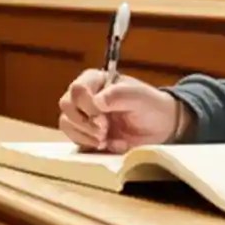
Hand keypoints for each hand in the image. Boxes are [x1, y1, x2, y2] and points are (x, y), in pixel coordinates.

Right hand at [58, 69, 183, 152]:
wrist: (158, 127)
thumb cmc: (149, 105)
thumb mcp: (139, 96)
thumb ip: (118, 95)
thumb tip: (96, 102)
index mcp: (95, 80)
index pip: (78, 89)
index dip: (87, 105)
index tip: (104, 116)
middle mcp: (85, 96)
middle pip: (66, 105)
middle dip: (85, 121)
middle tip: (104, 129)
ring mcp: (82, 115)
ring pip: (66, 123)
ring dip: (85, 134)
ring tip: (105, 138)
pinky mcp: (84, 133)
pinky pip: (74, 139)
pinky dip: (88, 144)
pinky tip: (105, 144)